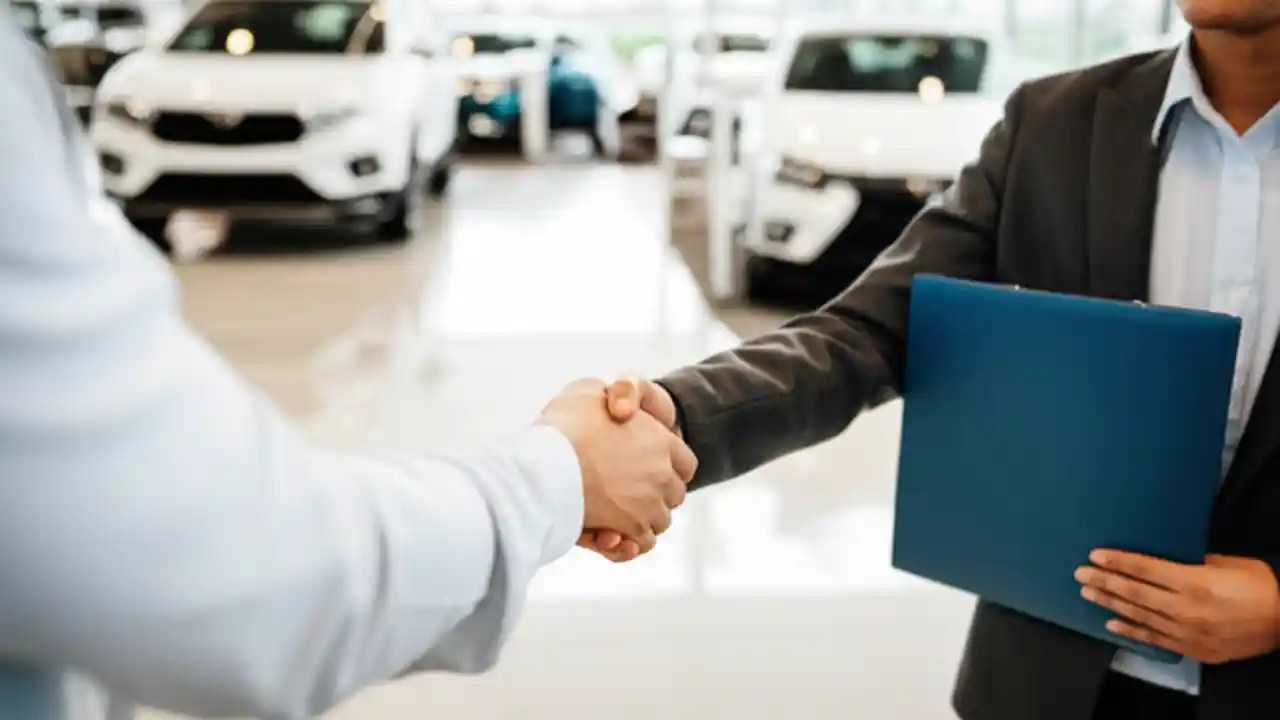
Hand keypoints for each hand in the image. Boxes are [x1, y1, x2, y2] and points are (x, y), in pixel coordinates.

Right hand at [540, 379, 695, 553]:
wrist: (546, 462)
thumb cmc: (565, 425)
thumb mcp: (590, 392)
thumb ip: (612, 398)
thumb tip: (620, 409)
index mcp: (662, 442)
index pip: (685, 464)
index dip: (668, 466)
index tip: (648, 468)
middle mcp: (662, 475)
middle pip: (674, 495)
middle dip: (656, 496)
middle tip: (627, 492)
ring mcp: (649, 504)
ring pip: (659, 521)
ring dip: (642, 521)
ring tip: (614, 514)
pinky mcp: (629, 528)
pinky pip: (639, 544)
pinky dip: (628, 544)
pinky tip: (608, 534)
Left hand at [1076, 550, 1279, 663]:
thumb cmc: (1260, 585)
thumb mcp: (1227, 562)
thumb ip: (1193, 561)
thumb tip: (1168, 559)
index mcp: (1194, 582)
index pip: (1145, 569)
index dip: (1118, 562)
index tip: (1095, 555)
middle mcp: (1185, 609)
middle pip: (1135, 593)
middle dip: (1104, 582)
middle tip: (1080, 574)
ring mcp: (1188, 632)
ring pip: (1140, 616)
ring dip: (1111, 604)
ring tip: (1088, 594)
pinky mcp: (1194, 649)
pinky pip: (1155, 640)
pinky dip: (1132, 631)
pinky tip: (1111, 624)